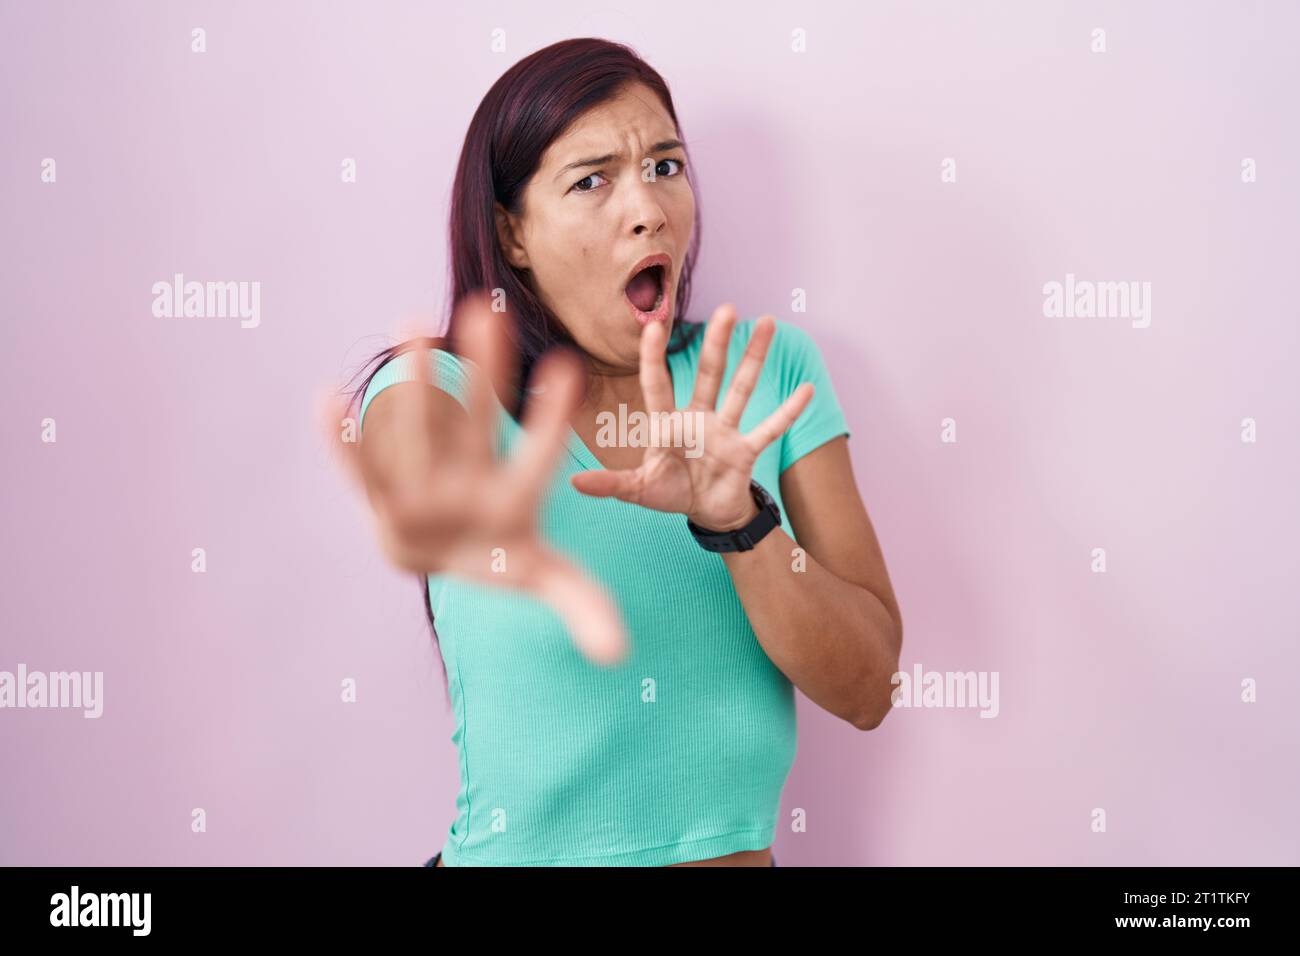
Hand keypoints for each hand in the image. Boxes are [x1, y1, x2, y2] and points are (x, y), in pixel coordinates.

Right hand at [319, 291, 629, 666]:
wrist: (445, 554)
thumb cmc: (498, 556)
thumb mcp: (543, 579)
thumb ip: (583, 605)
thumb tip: (620, 654)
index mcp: (515, 494)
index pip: (538, 452)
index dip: (551, 416)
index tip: (571, 367)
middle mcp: (473, 475)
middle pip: (478, 418)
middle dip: (482, 370)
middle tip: (486, 312)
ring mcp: (428, 480)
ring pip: (422, 427)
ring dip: (416, 384)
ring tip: (411, 325)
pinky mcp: (386, 497)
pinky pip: (363, 469)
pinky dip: (345, 442)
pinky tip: (328, 400)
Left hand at [569, 304, 813, 530]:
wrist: (706, 514)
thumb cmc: (670, 494)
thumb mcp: (638, 491)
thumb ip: (611, 485)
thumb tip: (574, 483)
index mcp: (667, 426)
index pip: (658, 385)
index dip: (655, 357)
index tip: (654, 325)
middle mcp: (697, 419)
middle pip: (707, 374)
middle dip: (715, 343)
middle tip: (726, 309)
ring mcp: (725, 431)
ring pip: (741, 389)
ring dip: (754, 358)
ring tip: (766, 323)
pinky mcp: (747, 449)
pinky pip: (770, 428)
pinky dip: (788, 411)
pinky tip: (807, 389)